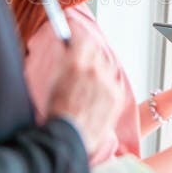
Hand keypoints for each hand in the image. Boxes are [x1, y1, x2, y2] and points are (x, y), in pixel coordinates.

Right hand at [47, 38, 123, 153]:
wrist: (69, 138)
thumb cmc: (57, 112)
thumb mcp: (54, 81)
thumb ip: (63, 60)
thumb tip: (67, 47)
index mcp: (76, 64)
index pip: (82, 39)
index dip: (77, 37)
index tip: (75, 35)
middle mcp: (94, 70)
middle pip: (96, 51)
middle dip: (89, 53)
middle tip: (83, 56)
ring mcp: (108, 83)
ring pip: (108, 64)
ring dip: (100, 65)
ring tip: (91, 75)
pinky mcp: (117, 96)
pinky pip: (116, 79)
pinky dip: (109, 79)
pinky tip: (101, 86)